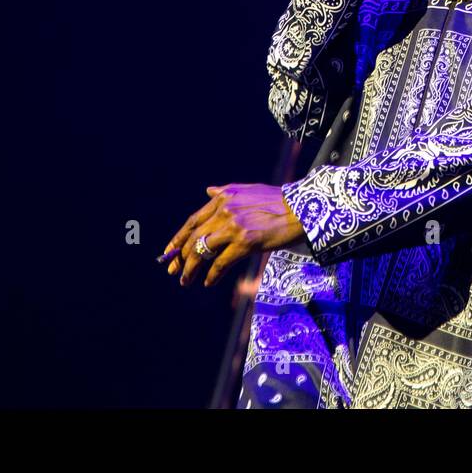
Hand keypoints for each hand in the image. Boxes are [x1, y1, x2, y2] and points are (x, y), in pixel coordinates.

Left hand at [161, 184, 306, 287]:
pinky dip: (212, 275)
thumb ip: (226, 191)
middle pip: (194, 238)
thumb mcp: (249, 190)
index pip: (193, 221)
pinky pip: (221, 262)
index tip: (169, 251)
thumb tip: (208, 191)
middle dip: (180, 257)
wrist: (302, 210)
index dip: (178, 238)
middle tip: (174, 271)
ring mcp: (234, 226)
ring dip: (192, 269)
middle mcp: (225, 210)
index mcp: (224, 197)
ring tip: (186, 281)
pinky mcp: (245, 241)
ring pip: (203, 251)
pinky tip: (208, 282)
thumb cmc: (278, 202)